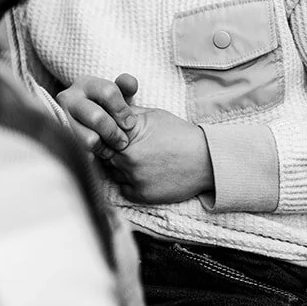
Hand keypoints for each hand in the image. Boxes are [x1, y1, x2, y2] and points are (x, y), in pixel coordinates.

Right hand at [56, 74, 139, 155]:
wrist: (86, 127)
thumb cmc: (106, 110)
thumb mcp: (118, 96)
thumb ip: (126, 86)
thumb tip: (130, 84)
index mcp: (85, 84)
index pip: (108, 92)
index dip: (122, 110)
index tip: (130, 123)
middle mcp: (68, 98)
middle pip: (97, 117)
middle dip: (114, 132)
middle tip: (123, 140)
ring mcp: (61, 119)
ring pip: (89, 138)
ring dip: (106, 146)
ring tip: (113, 147)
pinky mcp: (61, 139)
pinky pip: (83, 152)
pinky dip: (95, 154)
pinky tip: (102, 152)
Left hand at [75, 75, 210, 203]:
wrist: (205, 160)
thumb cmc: (180, 134)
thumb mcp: (154, 116)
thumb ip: (128, 114)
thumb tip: (109, 110)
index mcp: (128, 137)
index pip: (101, 137)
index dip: (105, 137)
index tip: (112, 137)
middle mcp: (127, 159)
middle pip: (104, 156)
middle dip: (111, 152)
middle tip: (125, 149)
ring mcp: (134, 179)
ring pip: (112, 174)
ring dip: (118, 168)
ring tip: (137, 161)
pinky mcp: (141, 195)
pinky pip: (123, 189)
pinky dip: (128, 183)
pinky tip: (142, 174)